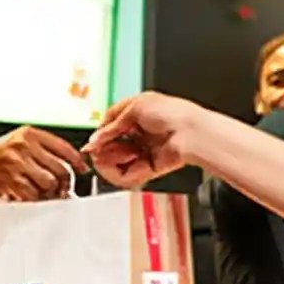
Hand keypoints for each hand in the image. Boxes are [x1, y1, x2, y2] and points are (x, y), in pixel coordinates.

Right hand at [0, 126, 87, 201]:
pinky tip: (24, 197)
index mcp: (26, 134)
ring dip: (47, 194)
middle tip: (59, 191)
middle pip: (60, 168)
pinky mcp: (9, 180)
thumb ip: (37, 152)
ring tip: (38, 194)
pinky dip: (32, 201)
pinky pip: (33, 195)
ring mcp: (15, 162)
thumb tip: (66, 166)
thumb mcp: (12, 149)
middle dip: (63, 184)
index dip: (76, 162)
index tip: (82, 170)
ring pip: (49, 184)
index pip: (63, 147)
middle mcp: (22, 145)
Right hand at [82, 91, 203, 187]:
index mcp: (138, 113)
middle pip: (110, 145)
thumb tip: (94, 140)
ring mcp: (143, 151)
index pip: (110, 125)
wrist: (191, 133)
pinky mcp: (148, 167)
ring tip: (111, 155)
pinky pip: (127, 175)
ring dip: (111, 158)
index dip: (100, 134)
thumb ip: (110, 127)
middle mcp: (140, 133)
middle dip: (103, 148)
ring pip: (116, 162)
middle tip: (97, 150)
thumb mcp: (134, 109)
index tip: (92, 143)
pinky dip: (121, 170)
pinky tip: (122, 162)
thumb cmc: (173, 113)